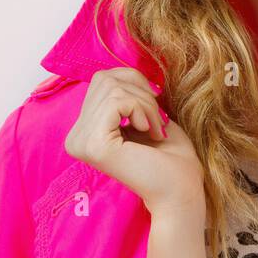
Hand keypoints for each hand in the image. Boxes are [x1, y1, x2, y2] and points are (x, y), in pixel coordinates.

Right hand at [63, 68, 205, 224]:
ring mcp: (80, 143)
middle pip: (104, 79)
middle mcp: (75, 138)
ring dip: (145, 103)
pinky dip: (142, 109)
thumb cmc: (170, 155)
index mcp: (84, 131)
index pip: (101, 80)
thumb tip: (116, 67)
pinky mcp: (93, 145)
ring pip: (112, 88)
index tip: (153, 112)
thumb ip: (125, 91)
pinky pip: (118, 101)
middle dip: (140, 92)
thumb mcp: (144, 112)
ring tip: (155, 128)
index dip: (135, 84)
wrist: (182, 190)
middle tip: (157, 121)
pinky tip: (150, 132)